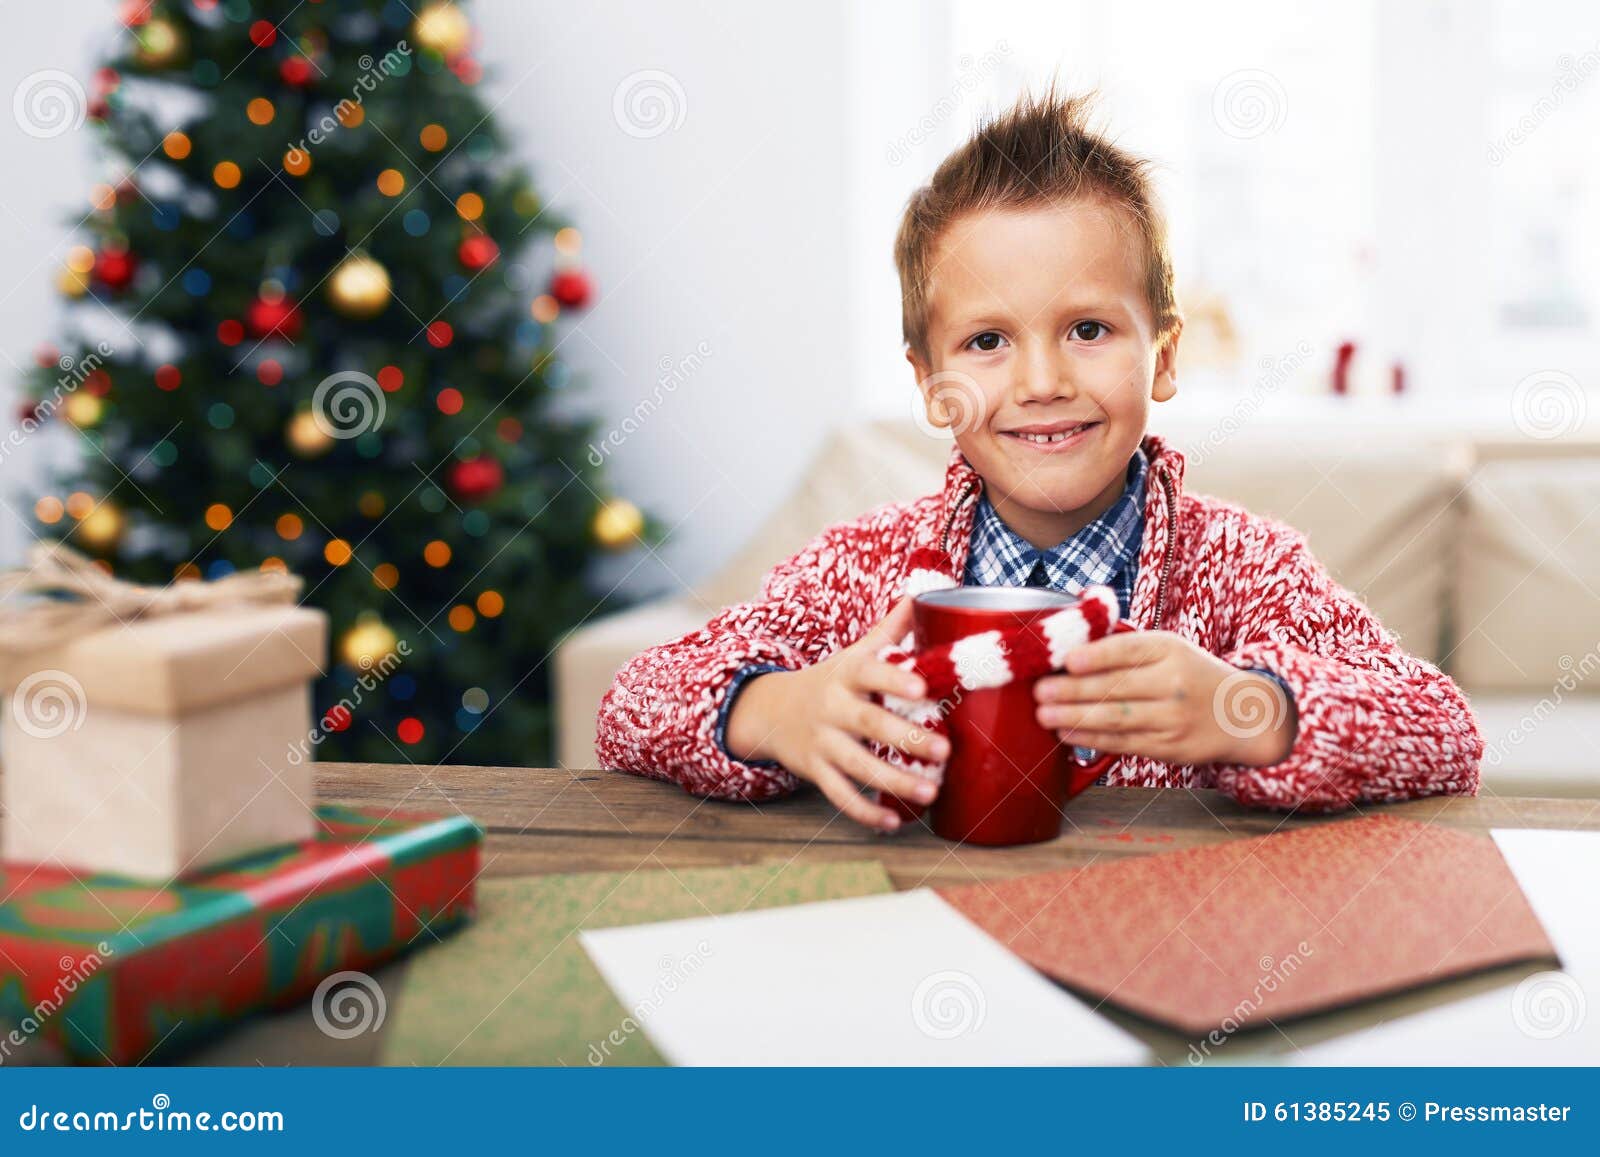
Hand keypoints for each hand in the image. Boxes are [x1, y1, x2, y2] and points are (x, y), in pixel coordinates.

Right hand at [725, 596, 949, 831]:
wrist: (771, 709)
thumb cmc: (830, 680)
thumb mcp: (854, 653)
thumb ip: (890, 630)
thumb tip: (924, 594)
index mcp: (846, 674)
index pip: (871, 672)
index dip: (895, 680)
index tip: (924, 689)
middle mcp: (832, 707)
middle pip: (869, 723)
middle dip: (907, 738)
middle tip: (945, 751)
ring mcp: (822, 741)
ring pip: (857, 765)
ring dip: (894, 782)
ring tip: (930, 793)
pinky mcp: (816, 770)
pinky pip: (840, 795)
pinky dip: (865, 812)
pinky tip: (894, 823)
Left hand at [1032, 630, 1297, 766]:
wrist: (1243, 714)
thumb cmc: (1191, 674)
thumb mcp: (1168, 647)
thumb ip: (1125, 646)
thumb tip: (1068, 645)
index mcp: (1170, 649)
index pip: (1129, 650)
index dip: (1096, 656)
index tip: (1067, 660)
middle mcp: (1173, 684)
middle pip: (1116, 687)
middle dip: (1072, 691)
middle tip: (1039, 692)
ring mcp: (1172, 719)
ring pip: (1116, 719)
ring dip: (1075, 718)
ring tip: (1044, 715)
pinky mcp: (1168, 748)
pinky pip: (1123, 743)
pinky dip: (1092, 740)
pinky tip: (1067, 734)